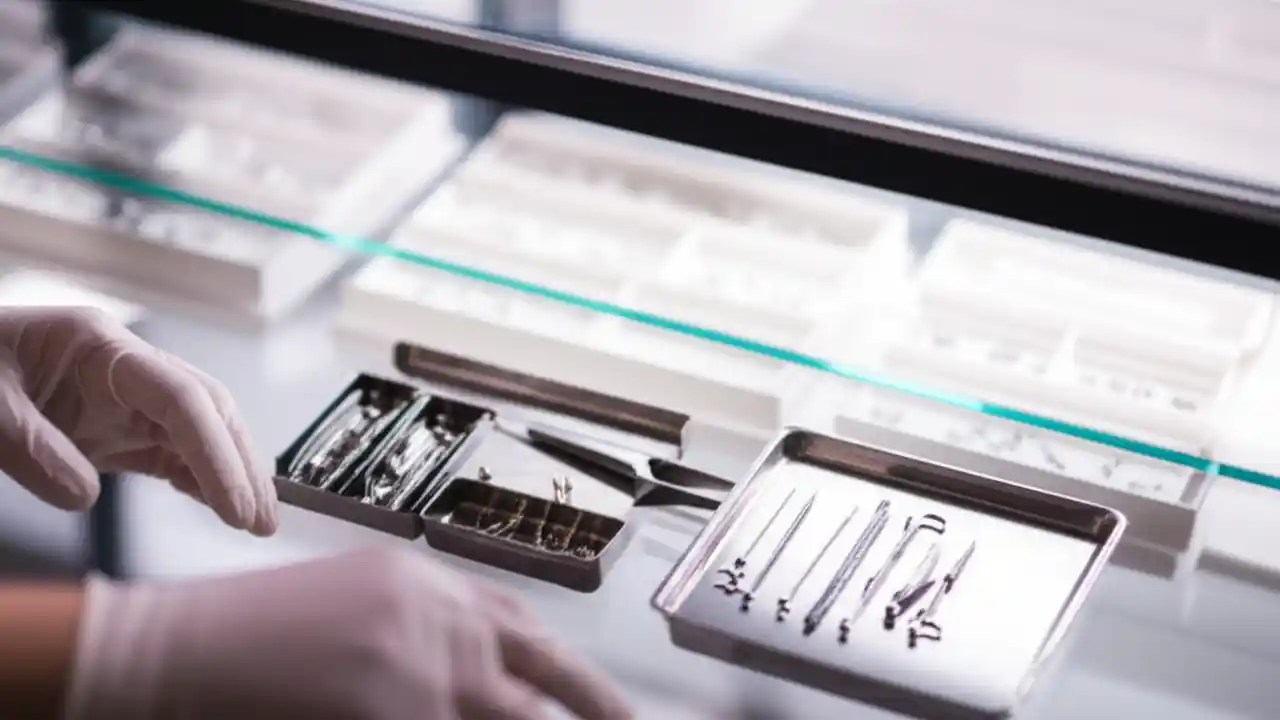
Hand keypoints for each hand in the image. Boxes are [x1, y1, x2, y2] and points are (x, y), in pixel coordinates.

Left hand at [0, 306, 275, 534]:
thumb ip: (30, 448)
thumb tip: (84, 494)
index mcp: (99, 346)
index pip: (180, 395)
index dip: (214, 451)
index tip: (233, 505)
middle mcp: (125, 366)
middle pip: (207, 408)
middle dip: (240, 461)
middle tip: (262, 518)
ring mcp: (124, 396)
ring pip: (199, 429)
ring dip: (230, 472)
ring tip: (258, 520)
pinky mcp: (114, 424)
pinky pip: (170, 448)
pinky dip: (200, 477)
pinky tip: (220, 505)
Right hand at [64, 546, 633, 719]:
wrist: (170, 649)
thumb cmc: (246, 635)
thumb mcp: (355, 609)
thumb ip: (425, 634)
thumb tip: (482, 675)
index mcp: (428, 583)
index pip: (527, 628)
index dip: (573, 672)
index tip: (604, 698)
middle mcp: (440, 616)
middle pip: (548, 672)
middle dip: (597, 705)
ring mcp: (425, 668)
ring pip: (516, 716)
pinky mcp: (401, 711)